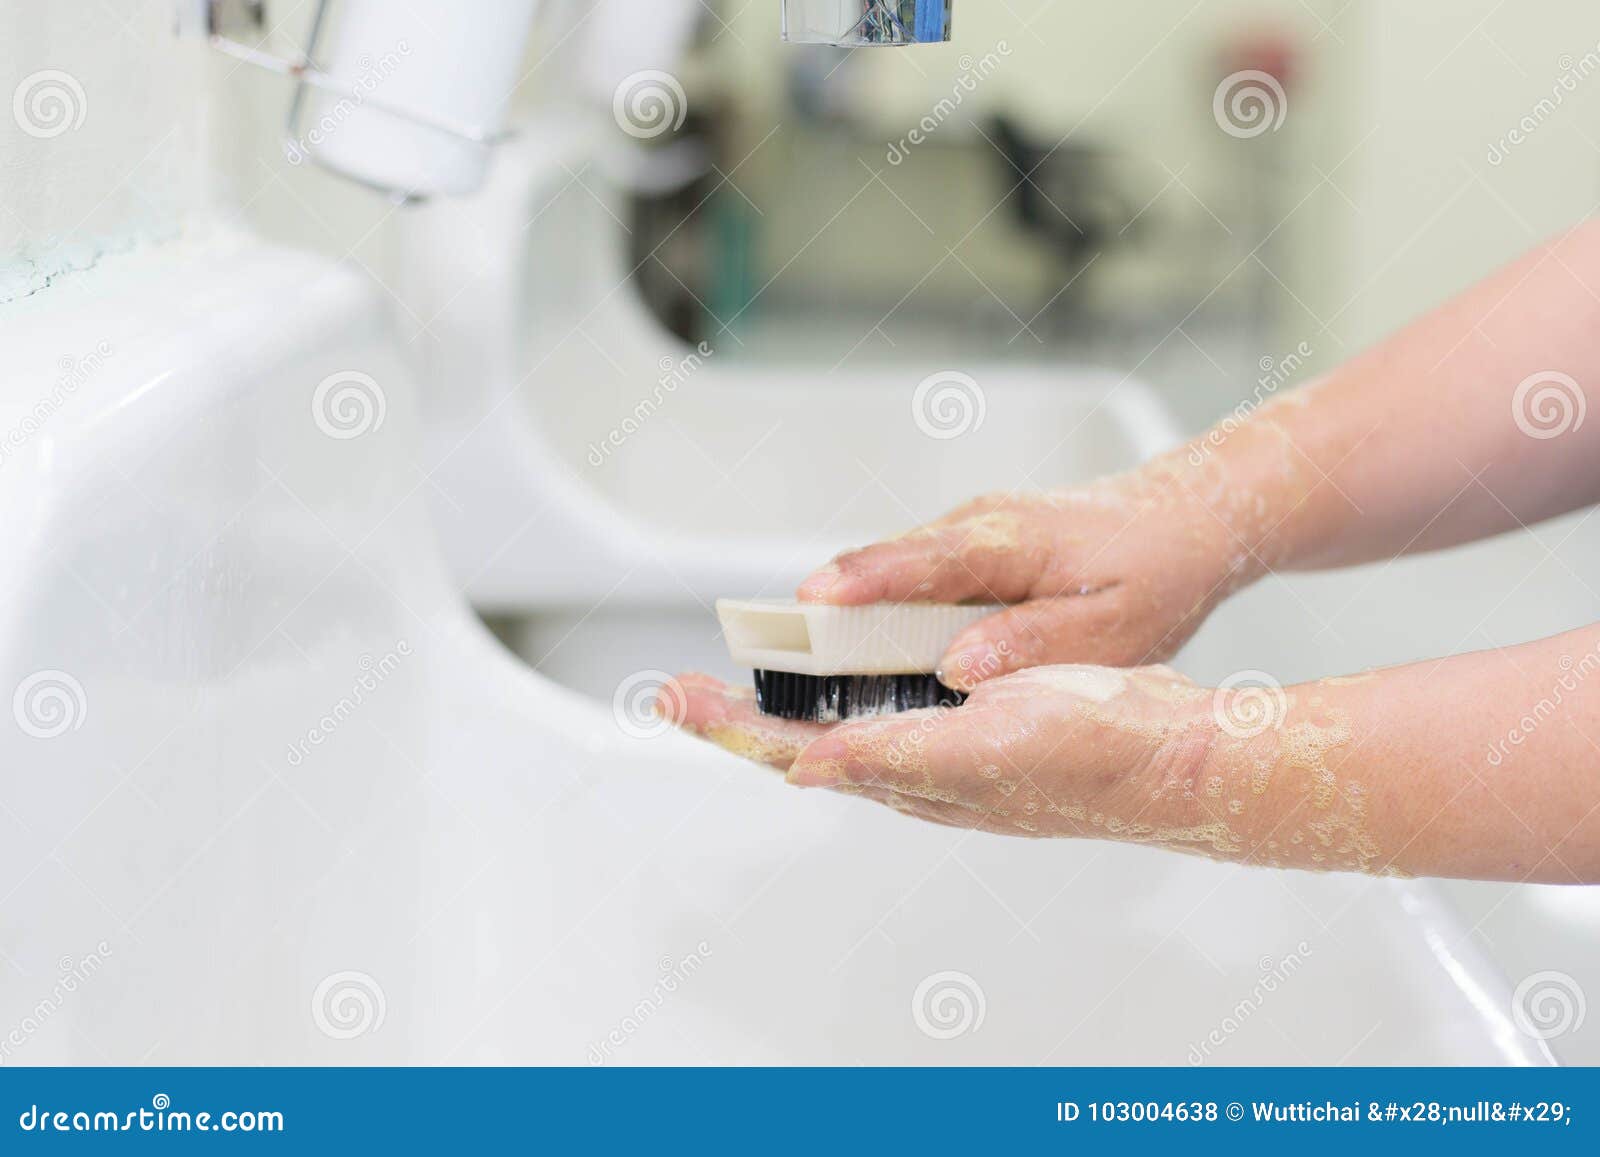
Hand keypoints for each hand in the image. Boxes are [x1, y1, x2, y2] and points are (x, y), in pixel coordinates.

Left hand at [664, 666, 1232, 847]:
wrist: (1175, 756)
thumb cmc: (1095, 754)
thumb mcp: (984, 750)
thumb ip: (893, 757)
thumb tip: (809, 767)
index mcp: (907, 774)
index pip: (792, 753)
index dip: (730, 726)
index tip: (675, 700)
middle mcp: (915, 771)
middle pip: (802, 745)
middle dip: (738, 717)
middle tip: (678, 690)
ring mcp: (943, 755)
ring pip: (840, 731)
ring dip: (782, 708)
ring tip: (737, 684)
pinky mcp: (974, 729)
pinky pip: (887, 712)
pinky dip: (844, 692)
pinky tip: (841, 677)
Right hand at [794, 470, 1250, 689]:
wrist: (1181, 521)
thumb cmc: (1153, 572)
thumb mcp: (1113, 624)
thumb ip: (1034, 641)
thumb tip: (958, 667)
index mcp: (1009, 541)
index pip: (922, 559)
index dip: (860, 583)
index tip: (807, 602)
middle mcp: (973, 528)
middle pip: (878, 570)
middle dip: (815, 612)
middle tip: (757, 658)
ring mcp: (962, 538)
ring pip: (885, 581)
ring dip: (836, 623)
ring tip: (779, 674)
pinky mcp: (961, 555)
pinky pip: (903, 588)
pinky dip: (872, 622)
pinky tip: (848, 667)